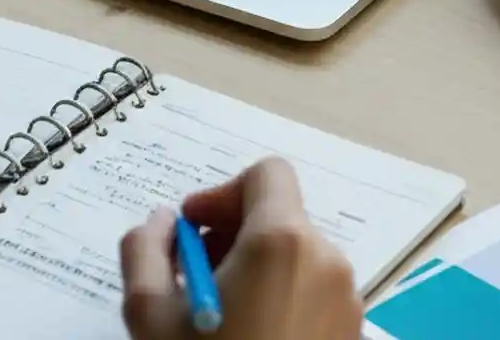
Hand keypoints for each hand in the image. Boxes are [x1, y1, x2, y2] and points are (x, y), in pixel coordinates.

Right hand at [119, 157, 362, 339]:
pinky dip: (281, 298)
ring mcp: (348, 301)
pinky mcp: (353, 335)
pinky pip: (314, 293)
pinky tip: (249, 337)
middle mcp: (328, 261)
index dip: (222, 192)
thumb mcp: (149, 315)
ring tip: (220, 316)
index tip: (191, 230)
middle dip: (234, 233)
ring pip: (298, 257)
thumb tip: (160, 223)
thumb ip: (146, 250)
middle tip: (195, 276)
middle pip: (282, 216)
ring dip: (256, 268)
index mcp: (283, 241)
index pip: (267, 174)